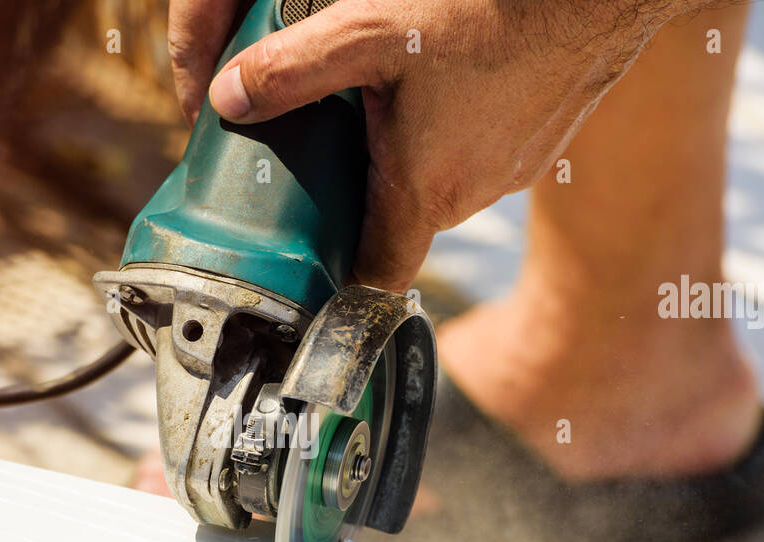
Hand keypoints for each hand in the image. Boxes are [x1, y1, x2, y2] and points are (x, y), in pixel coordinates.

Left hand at [167, 0, 704, 291]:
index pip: (375, 283)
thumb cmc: (489, 14)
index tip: (316, 283)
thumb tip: (229, 96)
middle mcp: (467, 199)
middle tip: (337, 154)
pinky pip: (479, 161)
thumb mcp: (370, 33)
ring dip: (414, 163)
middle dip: (365, 198)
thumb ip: (292, 70)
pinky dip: (457, 140)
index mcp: (421, 193)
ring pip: (439, 189)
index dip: (341, 291)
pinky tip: (452, 90)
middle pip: (397, 226)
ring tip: (395, 110)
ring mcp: (507, 179)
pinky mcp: (534, 154)